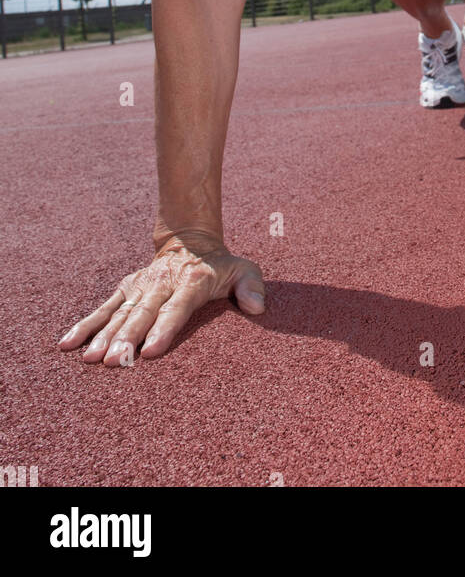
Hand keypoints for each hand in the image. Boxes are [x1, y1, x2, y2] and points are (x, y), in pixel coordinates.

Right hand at [58, 232, 264, 364]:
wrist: (190, 241)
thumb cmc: (220, 266)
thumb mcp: (244, 269)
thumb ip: (252, 286)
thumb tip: (258, 307)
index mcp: (191, 282)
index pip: (177, 308)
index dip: (164, 329)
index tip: (152, 351)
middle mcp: (161, 284)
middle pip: (143, 314)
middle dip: (128, 338)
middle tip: (114, 362)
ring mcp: (140, 287)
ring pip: (120, 313)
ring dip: (103, 336)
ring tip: (89, 358)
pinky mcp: (125, 289)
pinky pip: (103, 309)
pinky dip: (85, 326)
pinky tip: (68, 345)